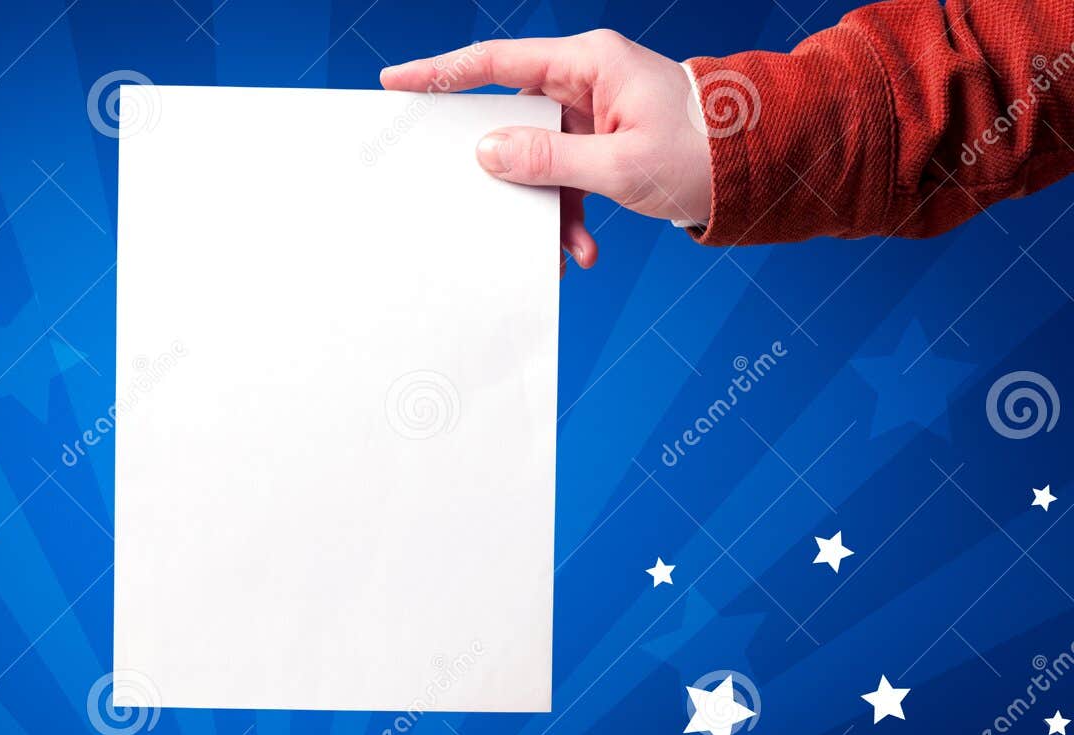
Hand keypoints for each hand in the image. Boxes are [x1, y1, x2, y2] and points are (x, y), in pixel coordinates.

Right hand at [380, 32, 713, 268]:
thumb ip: (547, 160)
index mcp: (588, 64)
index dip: (440, 74)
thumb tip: (487, 153)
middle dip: (497, 168)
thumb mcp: (619, 165)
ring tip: (562, 247)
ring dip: (545, 209)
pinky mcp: (605, 144)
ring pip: (540, 161)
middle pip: (511, 119)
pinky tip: (584, 249)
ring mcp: (594, 114)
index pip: (495, 64)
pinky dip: (571, 217)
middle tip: (460, 190)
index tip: (396, 82)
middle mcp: (586, 82)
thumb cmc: (703, 153)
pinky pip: (568, 179)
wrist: (760, 168)